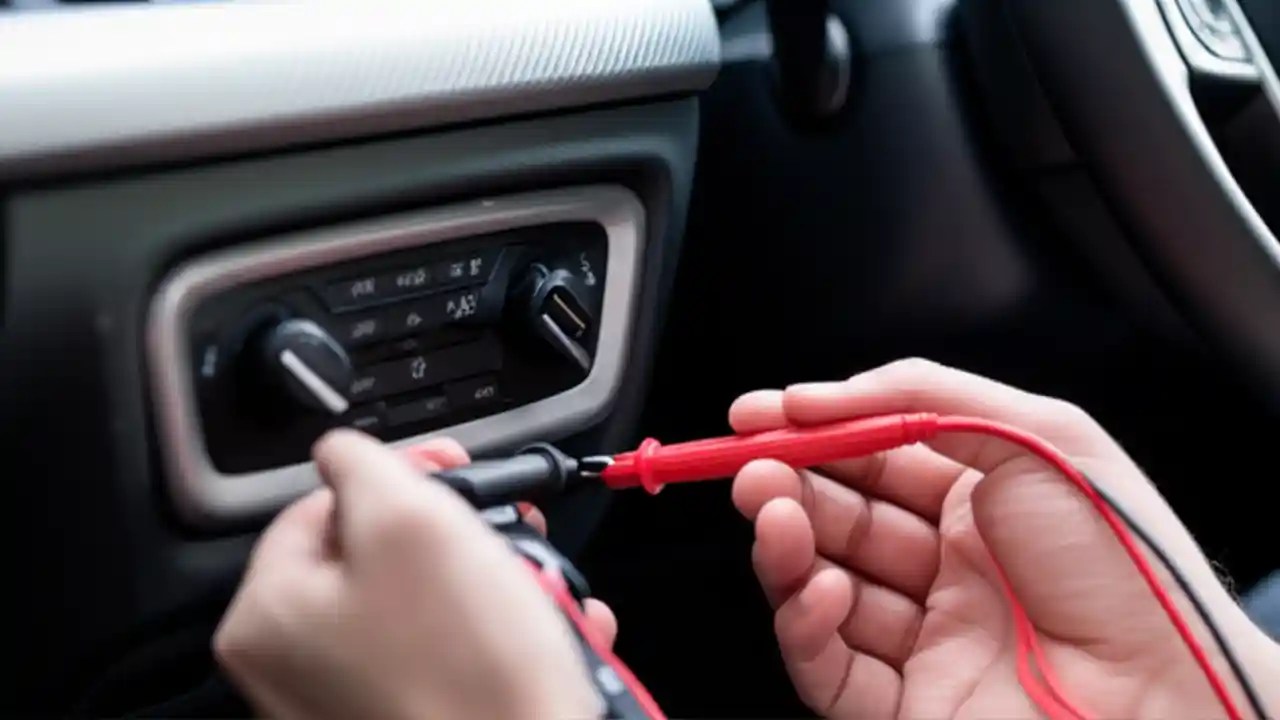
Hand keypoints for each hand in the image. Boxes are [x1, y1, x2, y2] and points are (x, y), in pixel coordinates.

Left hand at [214, 430, 616, 719]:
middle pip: (376, 557)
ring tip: (540, 593)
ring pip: (424, 608)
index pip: (320, 503)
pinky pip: (449, 660)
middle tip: (508, 531)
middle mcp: (294, 669)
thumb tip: (343, 449)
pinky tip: (541, 636)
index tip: (456, 472)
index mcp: (268, 616)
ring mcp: (347, 704)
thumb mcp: (412, 522)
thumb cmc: (467, 672)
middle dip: (457, 535)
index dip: (398, 475)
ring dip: (491, 586)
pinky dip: (497, 639)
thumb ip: (364, 463)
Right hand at [730, 359, 1278, 717]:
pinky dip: (803, 624)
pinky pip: (829, 666)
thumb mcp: (1039, 434)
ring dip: (781, 547)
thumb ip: (925, 394)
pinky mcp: (906, 706)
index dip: (814, 434)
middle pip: (840, 519)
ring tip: (766, 511)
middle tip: (750, 463)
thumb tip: (823, 394)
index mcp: (985, 503)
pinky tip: (812, 587)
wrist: (1166, 692)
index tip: (758, 416)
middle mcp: (952, 570)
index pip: (876, 459)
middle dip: (787, 484)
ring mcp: (928, 640)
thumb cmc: (1125, 564)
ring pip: (822, 588)